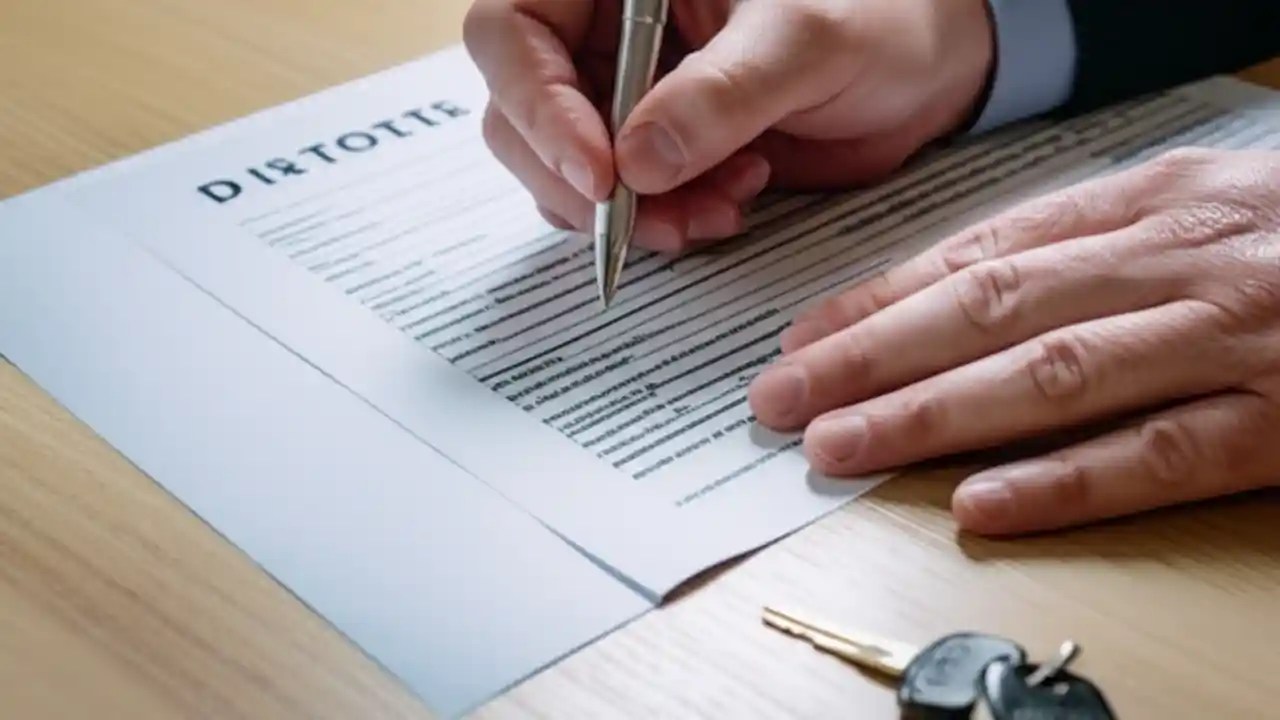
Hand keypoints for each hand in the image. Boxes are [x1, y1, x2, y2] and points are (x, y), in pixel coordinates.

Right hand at [462, 0, 993, 252]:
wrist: (926, 65)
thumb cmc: (878, 15)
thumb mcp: (804, 41)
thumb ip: (722, 94)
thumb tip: (636, 164)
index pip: (515, 30)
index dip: (537, 104)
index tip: (600, 175)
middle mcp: (606, 28)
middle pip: (520, 109)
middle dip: (579, 179)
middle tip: (640, 219)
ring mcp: (625, 90)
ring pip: (564, 166)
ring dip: (628, 212)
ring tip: (711, 214)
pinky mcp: (655, 146)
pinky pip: (619, 198)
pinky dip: (661, 220)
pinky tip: (727, 204)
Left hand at [747, 148, 1279, 535]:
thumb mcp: (1192, 197)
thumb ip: (1082, 233)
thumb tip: (957, 277)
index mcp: (1147, 204)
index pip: (979, 251)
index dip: (878, 298)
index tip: (803, 335)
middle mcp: (1175, 264)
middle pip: (988, 311)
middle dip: (870, 357)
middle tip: (781, 397)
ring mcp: (1229, 342)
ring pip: (1051, 378)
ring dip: (932, 415)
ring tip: (839, 445)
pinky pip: (1159, 456)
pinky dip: (1065, 484)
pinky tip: (983, 506)